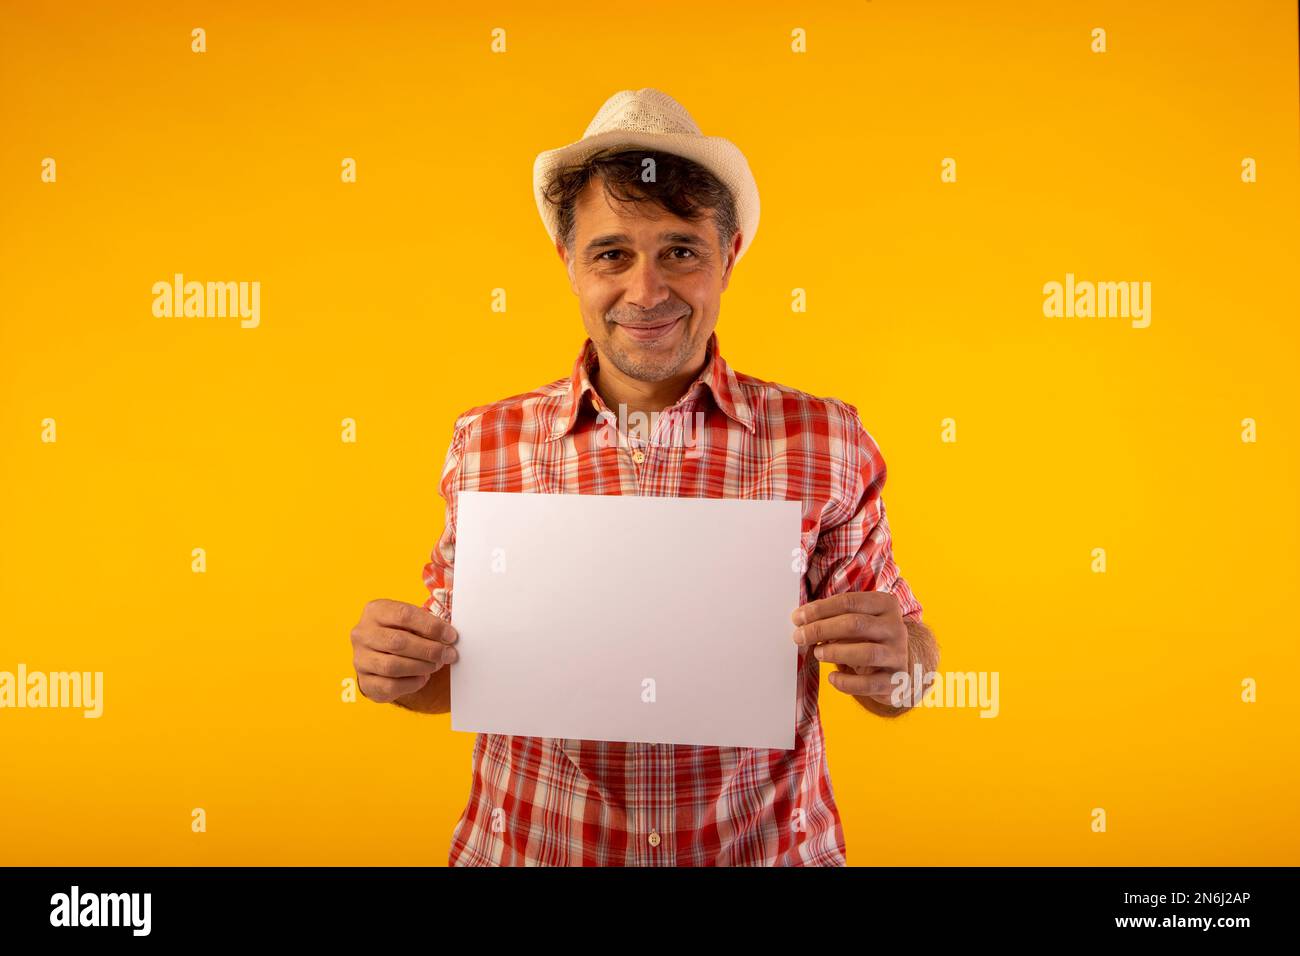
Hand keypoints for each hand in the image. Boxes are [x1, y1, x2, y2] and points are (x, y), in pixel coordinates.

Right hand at [350, 599, 458, 703]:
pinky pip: (390, 686)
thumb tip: (448, 637)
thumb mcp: (411, 621)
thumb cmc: (400, 632)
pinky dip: (412, 683)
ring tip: (437, 664)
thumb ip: (427, 624)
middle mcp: (362, 634)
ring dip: (422, 666)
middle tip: (448, 654)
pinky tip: (423, 677)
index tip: (451, 635)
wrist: (379, 655)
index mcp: (374, 611)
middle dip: (429, 649)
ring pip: (393, 666)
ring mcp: (360, 659)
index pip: (404, 615)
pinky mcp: (365, 682)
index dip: (431, 626)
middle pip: (398, 642)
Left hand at [791, 591, 907, 705]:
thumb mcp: (856, 622)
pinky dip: (847, 682)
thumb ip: (833, 617)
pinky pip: (870, 684)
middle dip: (822, 629)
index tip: (798, 618)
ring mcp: (898, 654)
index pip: (849, 602)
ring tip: (817, 653)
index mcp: (885, 605)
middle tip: (799, 636)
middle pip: (856, 624)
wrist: (896, 668)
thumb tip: (801, 620)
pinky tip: (832, 677)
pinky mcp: (896, 680)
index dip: (820, 609)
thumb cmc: (867, 640)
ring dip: (835, 652)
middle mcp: (895, 628)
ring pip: (866, 653)